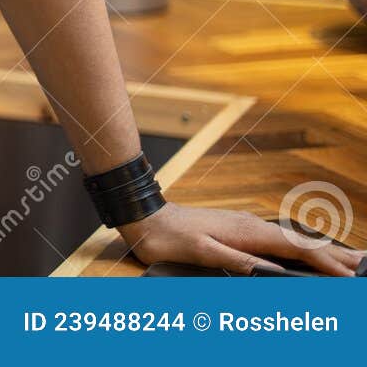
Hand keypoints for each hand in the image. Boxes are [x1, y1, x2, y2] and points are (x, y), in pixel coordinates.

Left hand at [118, 202, 365, 274]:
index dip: (323, 262)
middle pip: (300, 242)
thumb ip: (234, 260)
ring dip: (320, 251)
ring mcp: (246, 226)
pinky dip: (300, 248)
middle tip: (363, 265)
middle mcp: (251, 226)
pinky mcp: (239, 229)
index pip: (295, 249)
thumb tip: (267, 270)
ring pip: (292, 240)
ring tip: (346, 261)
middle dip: (332, 255)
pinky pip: (278, 239)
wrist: (147, 217)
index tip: (348, 274)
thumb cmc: (170, 237)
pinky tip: (305, 253)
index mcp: (246, 232)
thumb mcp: (199, 252)